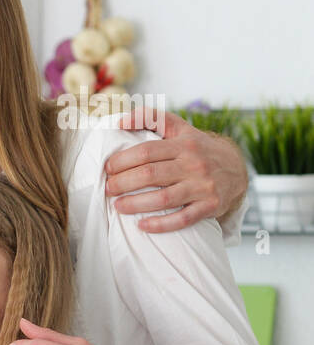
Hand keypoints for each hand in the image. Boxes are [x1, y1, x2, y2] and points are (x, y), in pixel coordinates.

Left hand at [104, 107, 247, 232]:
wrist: (236, 168)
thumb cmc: (198, 149)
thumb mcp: (180, 129)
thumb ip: (151, 118)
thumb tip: (121, 122)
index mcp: (184, 144)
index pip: (146, 151)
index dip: (122, 160)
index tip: (107, 168)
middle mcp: (194, 164)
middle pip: (150, 174)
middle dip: (123, 183)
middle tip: (108, 188)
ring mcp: (203, 186)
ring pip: (163, 198)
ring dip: (135, 204)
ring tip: (118, 206)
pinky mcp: (210, 206)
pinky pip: (182, 219)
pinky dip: (161, 224)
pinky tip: (142, 225)